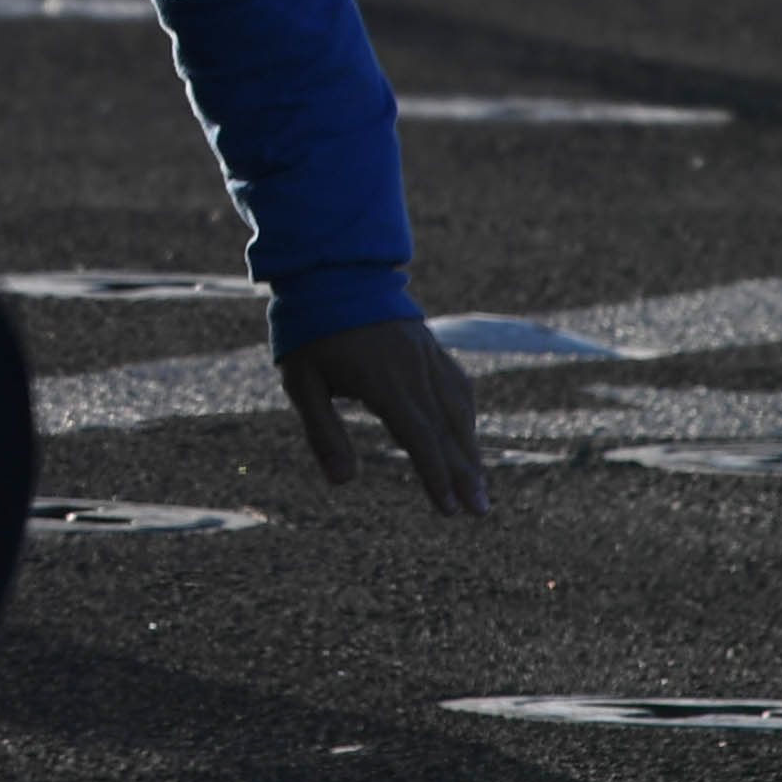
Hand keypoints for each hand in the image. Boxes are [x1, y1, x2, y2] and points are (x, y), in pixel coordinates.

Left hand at [279, 315, 488, 513]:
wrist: (331, 270)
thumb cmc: (310, 330)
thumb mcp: (303, 383)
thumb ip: (323, 433)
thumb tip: (341, 482)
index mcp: (383, 381)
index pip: (419, 437)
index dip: (436, 475)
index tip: (449, 509)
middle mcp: (414, 369)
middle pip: (447, 429)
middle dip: (465, 473)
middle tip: (479, 511)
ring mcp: (426, 354)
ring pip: (458, 407)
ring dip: (471, 448)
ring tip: (478, 484)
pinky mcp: (429, 345)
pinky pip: (457, 383)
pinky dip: (465, 414)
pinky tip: (467, 434)